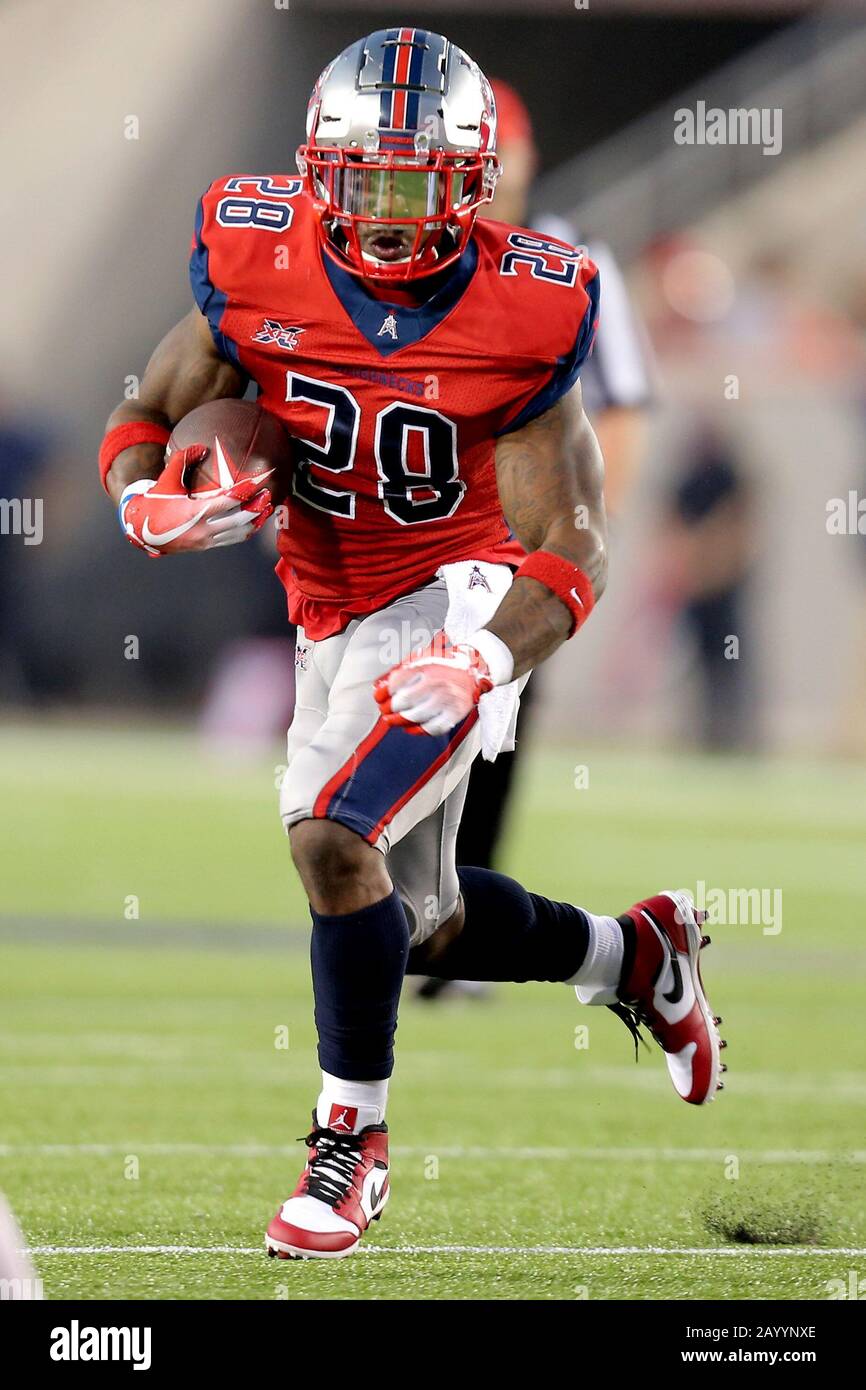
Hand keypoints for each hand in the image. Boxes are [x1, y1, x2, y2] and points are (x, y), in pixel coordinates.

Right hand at [118, 446, 272, 555]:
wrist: (142, 532)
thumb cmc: (156, 502)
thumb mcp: (166, 479)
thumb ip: (183, 459)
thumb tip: (202, 446)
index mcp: (194, 513)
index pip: (227, 502)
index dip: (245, 491)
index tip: (258, 481)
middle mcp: (203, 530)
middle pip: (239, 521)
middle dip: (256, 508)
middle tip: (268, 494)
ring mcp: (206, 541)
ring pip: (239, 534)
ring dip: (255, 521)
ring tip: (266, 508)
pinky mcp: (207, 546)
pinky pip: (232, 540)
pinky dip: (246, 530)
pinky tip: (254, 519)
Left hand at [373, 632, 492, 736]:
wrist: (474, 669)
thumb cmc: (445, 664)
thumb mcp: (423, 658)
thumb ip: (402, 670)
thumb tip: (381, 686)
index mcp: (426, 666)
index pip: (396, 682)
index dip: (382, 692)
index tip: (379, 697)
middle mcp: (436, 682)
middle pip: (402, 702)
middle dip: (389, 708)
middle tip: (385, 711)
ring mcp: (446, 699)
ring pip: (414, 717)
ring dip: (399, 721)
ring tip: (393, 721)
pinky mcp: (455, 712)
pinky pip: (432, 728)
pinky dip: (418, 731)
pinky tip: (410, 729)